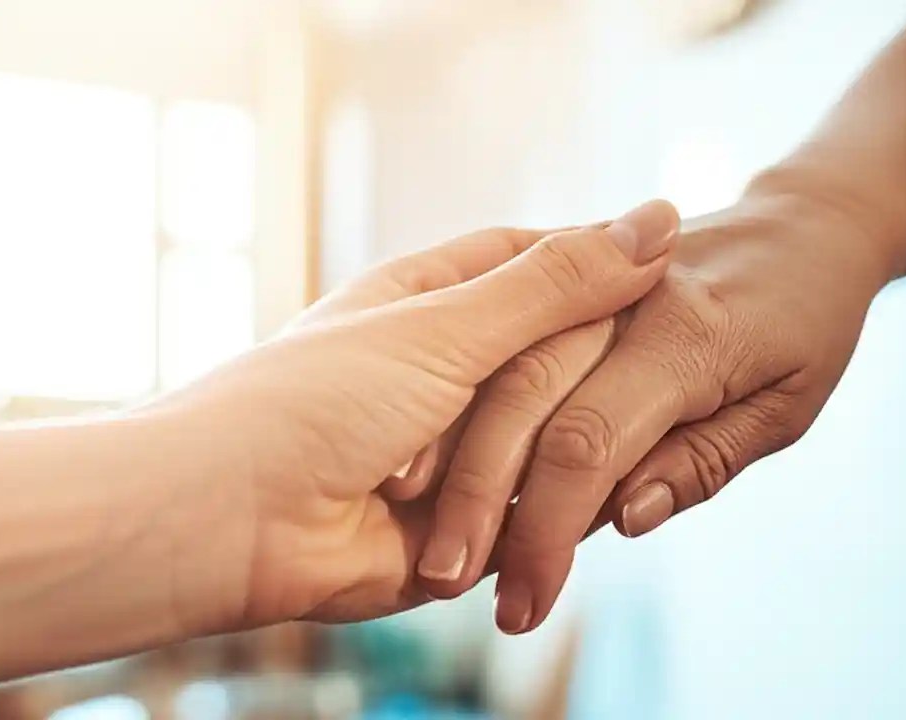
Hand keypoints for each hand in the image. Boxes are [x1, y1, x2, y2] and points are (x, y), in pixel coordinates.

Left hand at [153, 200, 678, 634]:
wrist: (234, 523)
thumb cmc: (316, 403)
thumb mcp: (447, 329)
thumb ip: (555, 288)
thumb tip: (660, 220)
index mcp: (431, 297)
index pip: (539, 264)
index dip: (603, 271)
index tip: (670, 281)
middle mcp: (445, 369)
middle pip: (556, 362)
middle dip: (580, 386)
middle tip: (632, 388)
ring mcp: (452, 451)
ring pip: (550, 449)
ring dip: (549, 469)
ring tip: (561, 469)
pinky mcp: (457, 528)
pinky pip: (528, 522)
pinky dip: (537, 529)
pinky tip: (559, 527)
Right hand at [413, 190, 892, 633]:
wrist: (804, 222)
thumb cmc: (807, 327)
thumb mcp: (784, 410)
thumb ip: (699, 464)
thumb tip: (622, 519)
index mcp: (688, 337)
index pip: (589, 442)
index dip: (546, 530)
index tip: (525, 601)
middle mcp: (624, 299)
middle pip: (520, 398)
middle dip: (478, 501)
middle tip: (449, 583)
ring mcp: (588, 281)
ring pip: (494, 366)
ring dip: (456, 454)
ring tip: (435, 533)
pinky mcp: (564, 276)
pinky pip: (499, 339)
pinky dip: (465, 404)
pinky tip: (439, 461)